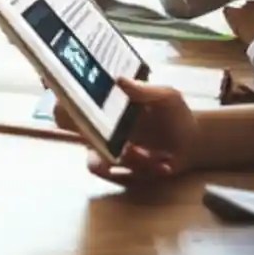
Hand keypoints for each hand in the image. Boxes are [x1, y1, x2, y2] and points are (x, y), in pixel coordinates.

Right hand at [62, 78, 197, 185]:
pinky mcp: (121, 170)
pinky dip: (139, 171)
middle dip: (77, 129)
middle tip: (98, 131)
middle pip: (67, 127)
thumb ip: (144, 90)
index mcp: (105, 106)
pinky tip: (163, 165)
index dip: (60, 98)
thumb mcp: (166, 96)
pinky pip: (116, 175)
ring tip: (145, 154)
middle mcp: (99, 127)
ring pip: (94, 159)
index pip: (72, 100)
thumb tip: (119, 79)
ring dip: (120, 158)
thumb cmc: (175, 114)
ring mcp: (107, 150)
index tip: (63, 97)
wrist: (193, 142)